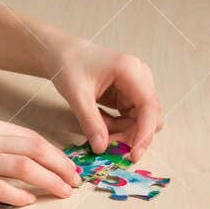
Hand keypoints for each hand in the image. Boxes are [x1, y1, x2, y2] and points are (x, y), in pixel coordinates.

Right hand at [0, 107, 81, 207]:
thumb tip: (4, 150)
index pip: (29, 137)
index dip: (54, 152)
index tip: (69, 165)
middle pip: (33, 150)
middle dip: (60, 166)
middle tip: (76, 181)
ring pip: (21, 167)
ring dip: (48, 180)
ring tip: (64, 192)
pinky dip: (15, 193)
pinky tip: (29, 200)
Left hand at [48, 34, 162, 162]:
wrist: (61, 53)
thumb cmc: (68, 65)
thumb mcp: (76, 95)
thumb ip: (90, 122)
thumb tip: (102, 148)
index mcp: (131, 71)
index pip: (149, 108)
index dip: (144, 134)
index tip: (134, 155)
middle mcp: (140, 77)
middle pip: (148, 117)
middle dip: (130, 136)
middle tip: (107, 148)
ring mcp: (136, 86)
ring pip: (139, 121)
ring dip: (122, 133)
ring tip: (97, 131)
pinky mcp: (129, 95)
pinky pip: (129, 119)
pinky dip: (116, 127)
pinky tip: (98, 121)